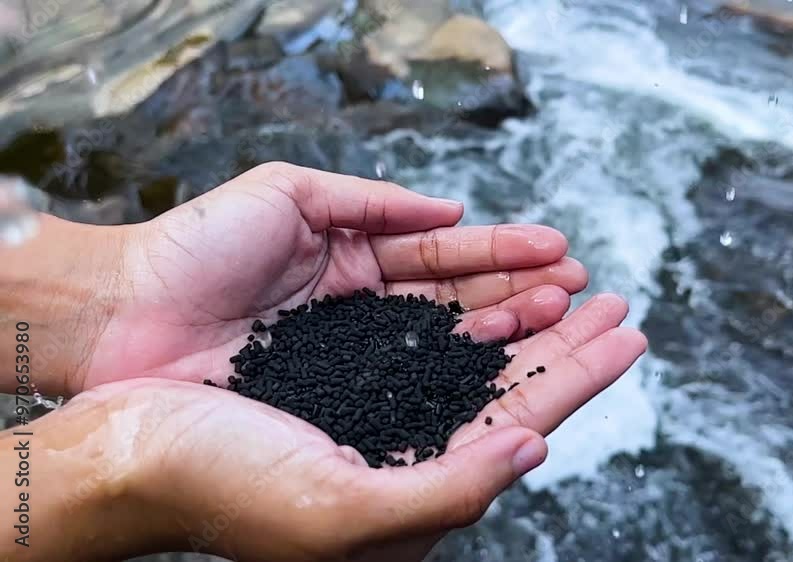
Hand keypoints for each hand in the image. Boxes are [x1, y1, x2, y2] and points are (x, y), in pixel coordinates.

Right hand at [5, 296, 643, 561]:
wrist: (124, 447)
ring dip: (518, 309)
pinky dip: (453, 298)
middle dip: (565, 337)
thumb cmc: (220, 490)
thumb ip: (447, 490)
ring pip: (466, 346)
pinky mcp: (332, 355)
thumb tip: (534, 450)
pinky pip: (411, 322)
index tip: (631, 333)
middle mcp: (400, 437)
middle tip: (615, 299)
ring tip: (564, 278)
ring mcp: (367, 394)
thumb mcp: (341, 511)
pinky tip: (478, 287)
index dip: (582, 375)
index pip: (523, 418)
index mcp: (414, 481)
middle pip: (507, 379)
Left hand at [76, 162, 586, 391]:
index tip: (563, 251)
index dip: (508, 254)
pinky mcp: (341, 405)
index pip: (449, 259)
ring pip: (451, 349)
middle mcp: (368, 315)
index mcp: (357, 261)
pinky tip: (513, 371)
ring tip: (573, 320)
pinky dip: (465, 380)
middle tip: (592, 295)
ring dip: (516, 333)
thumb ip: (372, 201)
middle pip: (465, 305)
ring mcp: (359, 363)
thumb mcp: (288, 195)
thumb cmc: (197, 247)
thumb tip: (451, 209)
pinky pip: (414, 390)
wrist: (124, 314)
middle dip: (531, 296)